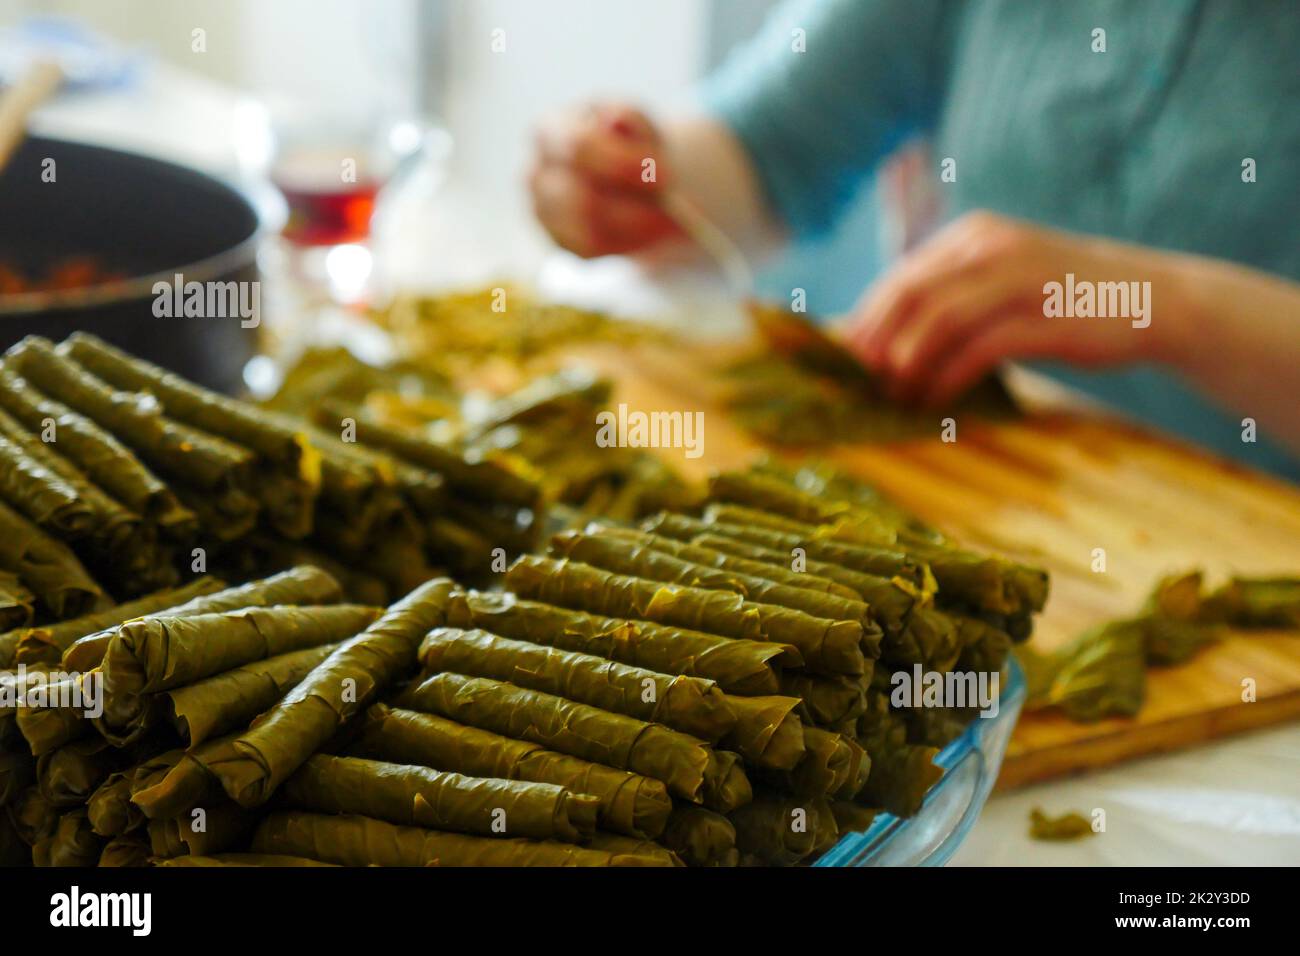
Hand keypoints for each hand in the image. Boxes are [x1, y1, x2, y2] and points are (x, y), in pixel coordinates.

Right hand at [528, 102, 681, 257]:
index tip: (667, 177)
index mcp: (552, 129)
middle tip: (677, 216)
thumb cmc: (630, 142)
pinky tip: (651, 233)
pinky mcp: (559, 241)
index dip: (623, 164)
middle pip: (580, 201)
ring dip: (636, 231)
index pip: (578, 148)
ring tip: (671, 224)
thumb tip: (614, 121)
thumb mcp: (637, 123)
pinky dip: (629, 244)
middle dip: (635, 211)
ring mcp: (544, 212)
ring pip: (587, 233)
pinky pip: (593, 252)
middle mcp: (538, 174)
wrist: (630, 173)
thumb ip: (629, 121)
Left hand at [844, 211, 1181, 405]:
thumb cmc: (1065, 298)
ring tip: (891, 396)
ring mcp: (1021, 279)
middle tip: (857, 381)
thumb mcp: (1003, 280)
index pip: (901, 276)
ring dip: (906, 363)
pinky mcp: (1046, 317)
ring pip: (939, 320)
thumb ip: (952, 296)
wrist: (1154, 299)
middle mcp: (993, 248)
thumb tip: (885, 338)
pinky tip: (931, 401)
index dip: (866, 318)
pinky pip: (979, 349)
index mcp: (975, 235)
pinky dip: (946, 378)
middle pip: (910, 294)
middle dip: (875, 341)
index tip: (844, 358)